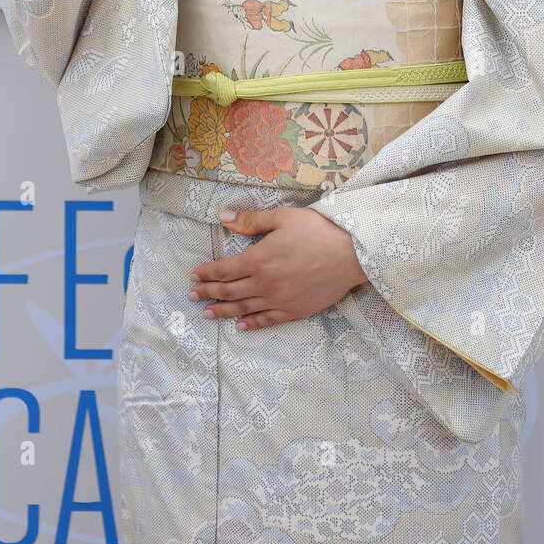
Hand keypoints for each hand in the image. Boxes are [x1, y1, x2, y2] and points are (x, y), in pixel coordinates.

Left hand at [189, 204, 369, 330]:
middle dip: (208, 293)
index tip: (194, 276)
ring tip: (207, 314)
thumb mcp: (282, 218)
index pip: (224, 270)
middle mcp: (264, 284)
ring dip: (223, 311)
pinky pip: (267, 320)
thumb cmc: (317, 231)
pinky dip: (251, 324)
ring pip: (244, 308)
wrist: (351, 254)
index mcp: (258, 260)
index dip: (207, 273)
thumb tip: (223, 217)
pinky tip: (240, 326)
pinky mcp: (295, 310)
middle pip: (229, 291)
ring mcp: (279, 300)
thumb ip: (251, 221)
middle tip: (192, 297)